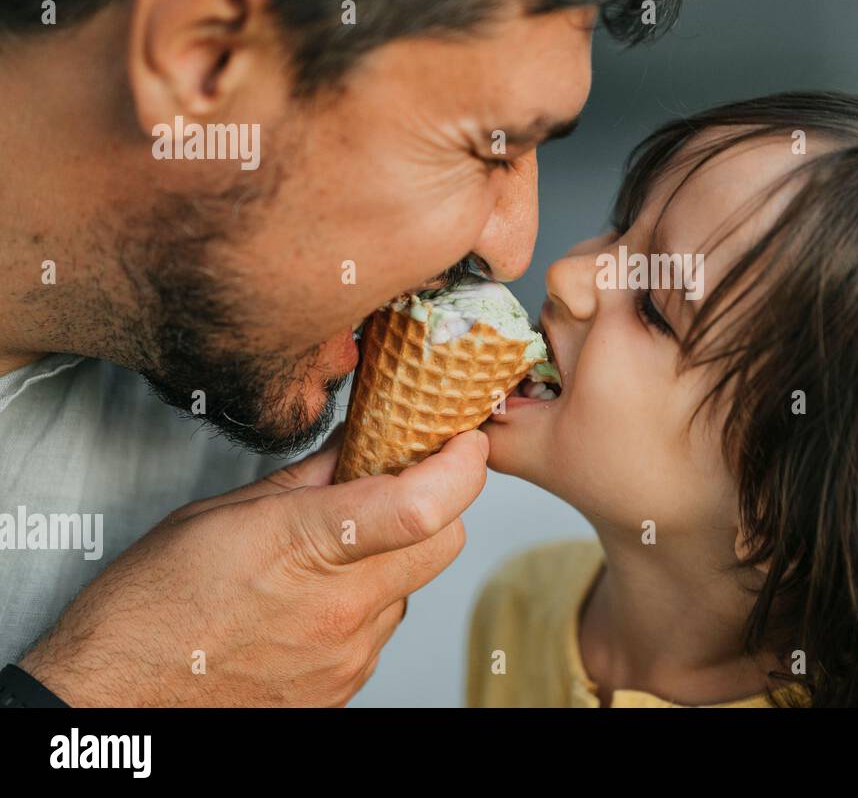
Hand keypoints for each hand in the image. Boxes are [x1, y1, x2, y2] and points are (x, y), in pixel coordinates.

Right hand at [19, 428, 488, 706]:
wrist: (115, 696)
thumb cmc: (152, 604)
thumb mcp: (223, 513)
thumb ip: (309, 478)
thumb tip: (360, 443)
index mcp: (308, 548)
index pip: (425, 507)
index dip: (461, 467)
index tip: (462, 442)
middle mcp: (341, 609)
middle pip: (445, 542)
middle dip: (436, 506)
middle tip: (397, 485)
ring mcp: (347, 656)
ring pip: (413, 586)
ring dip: (393, 558)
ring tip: (327, 553)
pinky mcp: (344, 688)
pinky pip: (381, 628)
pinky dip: (365, 602)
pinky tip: (312, 597)